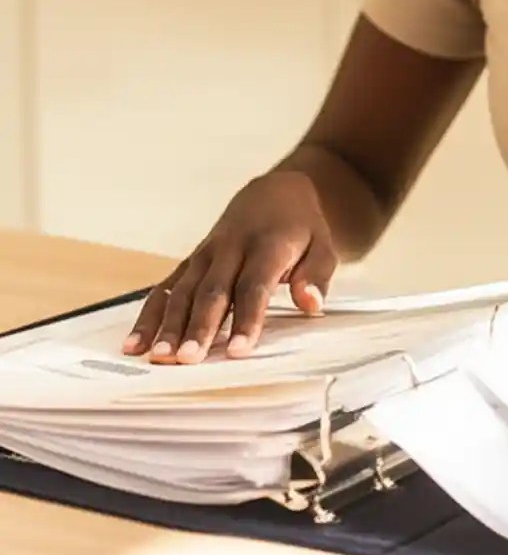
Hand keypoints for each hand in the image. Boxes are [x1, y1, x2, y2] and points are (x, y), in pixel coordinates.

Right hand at [122, 171, 338, 364]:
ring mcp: (205, 255)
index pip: (254, 286)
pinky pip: (165, 289)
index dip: (246, 319)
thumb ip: (317, 276)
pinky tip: (135, 344)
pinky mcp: (190, 262)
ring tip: (158, 356)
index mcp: (267, 245)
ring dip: (168, 325)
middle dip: (198, 327)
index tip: (238, 351)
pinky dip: (149, 316)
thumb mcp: (324, 246)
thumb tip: (311, 305)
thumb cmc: (303, 229)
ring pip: (182, 291)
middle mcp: (230, 248)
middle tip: (187, 360)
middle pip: (211, 292)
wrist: (274, 194)